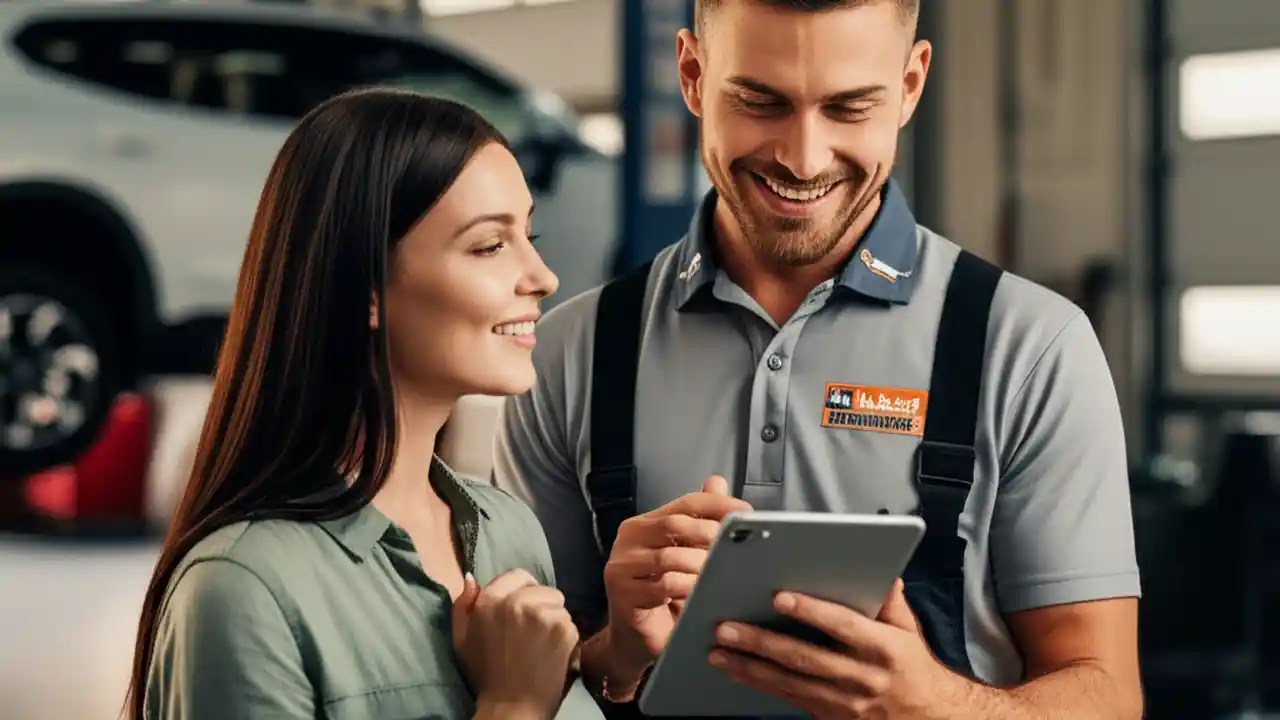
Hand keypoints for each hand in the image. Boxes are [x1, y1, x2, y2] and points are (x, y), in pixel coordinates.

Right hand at [452, 569, 579, 719]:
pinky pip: (570, 622)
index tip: (522, 613)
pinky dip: (565, 636)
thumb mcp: (462, 640)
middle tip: (533, 632)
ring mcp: (543, 614)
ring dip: (554, 619)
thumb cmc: (485, 675)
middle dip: (540, 605)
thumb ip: (463, 606)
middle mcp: (517, 601)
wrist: (511, 707)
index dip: (522, 592)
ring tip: (542, 644)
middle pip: (542, 589)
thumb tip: (472, 578)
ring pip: (558, 605)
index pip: (518, 576)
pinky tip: (553, 652)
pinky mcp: (564, 629)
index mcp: (490, 599)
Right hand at [602, 476, 750, 679]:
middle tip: (733, 548)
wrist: (634, 639)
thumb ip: (699, 521)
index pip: (684, 503)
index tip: (744, 511)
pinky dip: (688, 588)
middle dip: (710, 534)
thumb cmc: (662, 595)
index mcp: (645, 524)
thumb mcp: (684, 555)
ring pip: (670, 556)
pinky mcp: (622, 593)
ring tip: (720, 574)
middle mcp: (629, 539)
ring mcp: (621, 565)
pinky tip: (701, 594)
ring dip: (701, 565)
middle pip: (675, 524)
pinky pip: (663, 586)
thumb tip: (718, 482)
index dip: (716, 504)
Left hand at [709, 579, 958, 718]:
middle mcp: (861, 677)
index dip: (812, 612)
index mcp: (882, 648)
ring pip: (789, 682)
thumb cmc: (913, 667)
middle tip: (727, 627)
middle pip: (805, 658)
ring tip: (718, 650)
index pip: (843, 626)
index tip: (780, 597)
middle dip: (762, 642)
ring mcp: (843, 701)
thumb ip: (891, 601)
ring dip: (749, 667)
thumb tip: (883, 572)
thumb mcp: (910, 631)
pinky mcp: (829, 716)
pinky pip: (788, 698)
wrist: (927, 717)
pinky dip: (759, 684)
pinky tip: (735, 671)